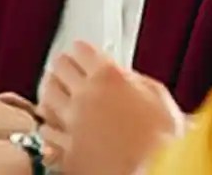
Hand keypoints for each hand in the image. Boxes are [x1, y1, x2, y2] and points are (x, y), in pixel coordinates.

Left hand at [44, 41, 185, 174]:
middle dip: (64, 67)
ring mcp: (73, 121)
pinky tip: (56, 127)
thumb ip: (136, 81)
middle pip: (59, 67)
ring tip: (57, 94)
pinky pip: (47, 130)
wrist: (156, 171)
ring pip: (47, 94)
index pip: (82, 50)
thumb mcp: (158, 97)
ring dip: (53, 92)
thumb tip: (126, 78)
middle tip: (67, 69)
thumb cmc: (164, 140)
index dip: (82, 51)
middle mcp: (86, 95)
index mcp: (109, 77)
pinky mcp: (68, 147)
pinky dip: (50, 127)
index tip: (82, 53)